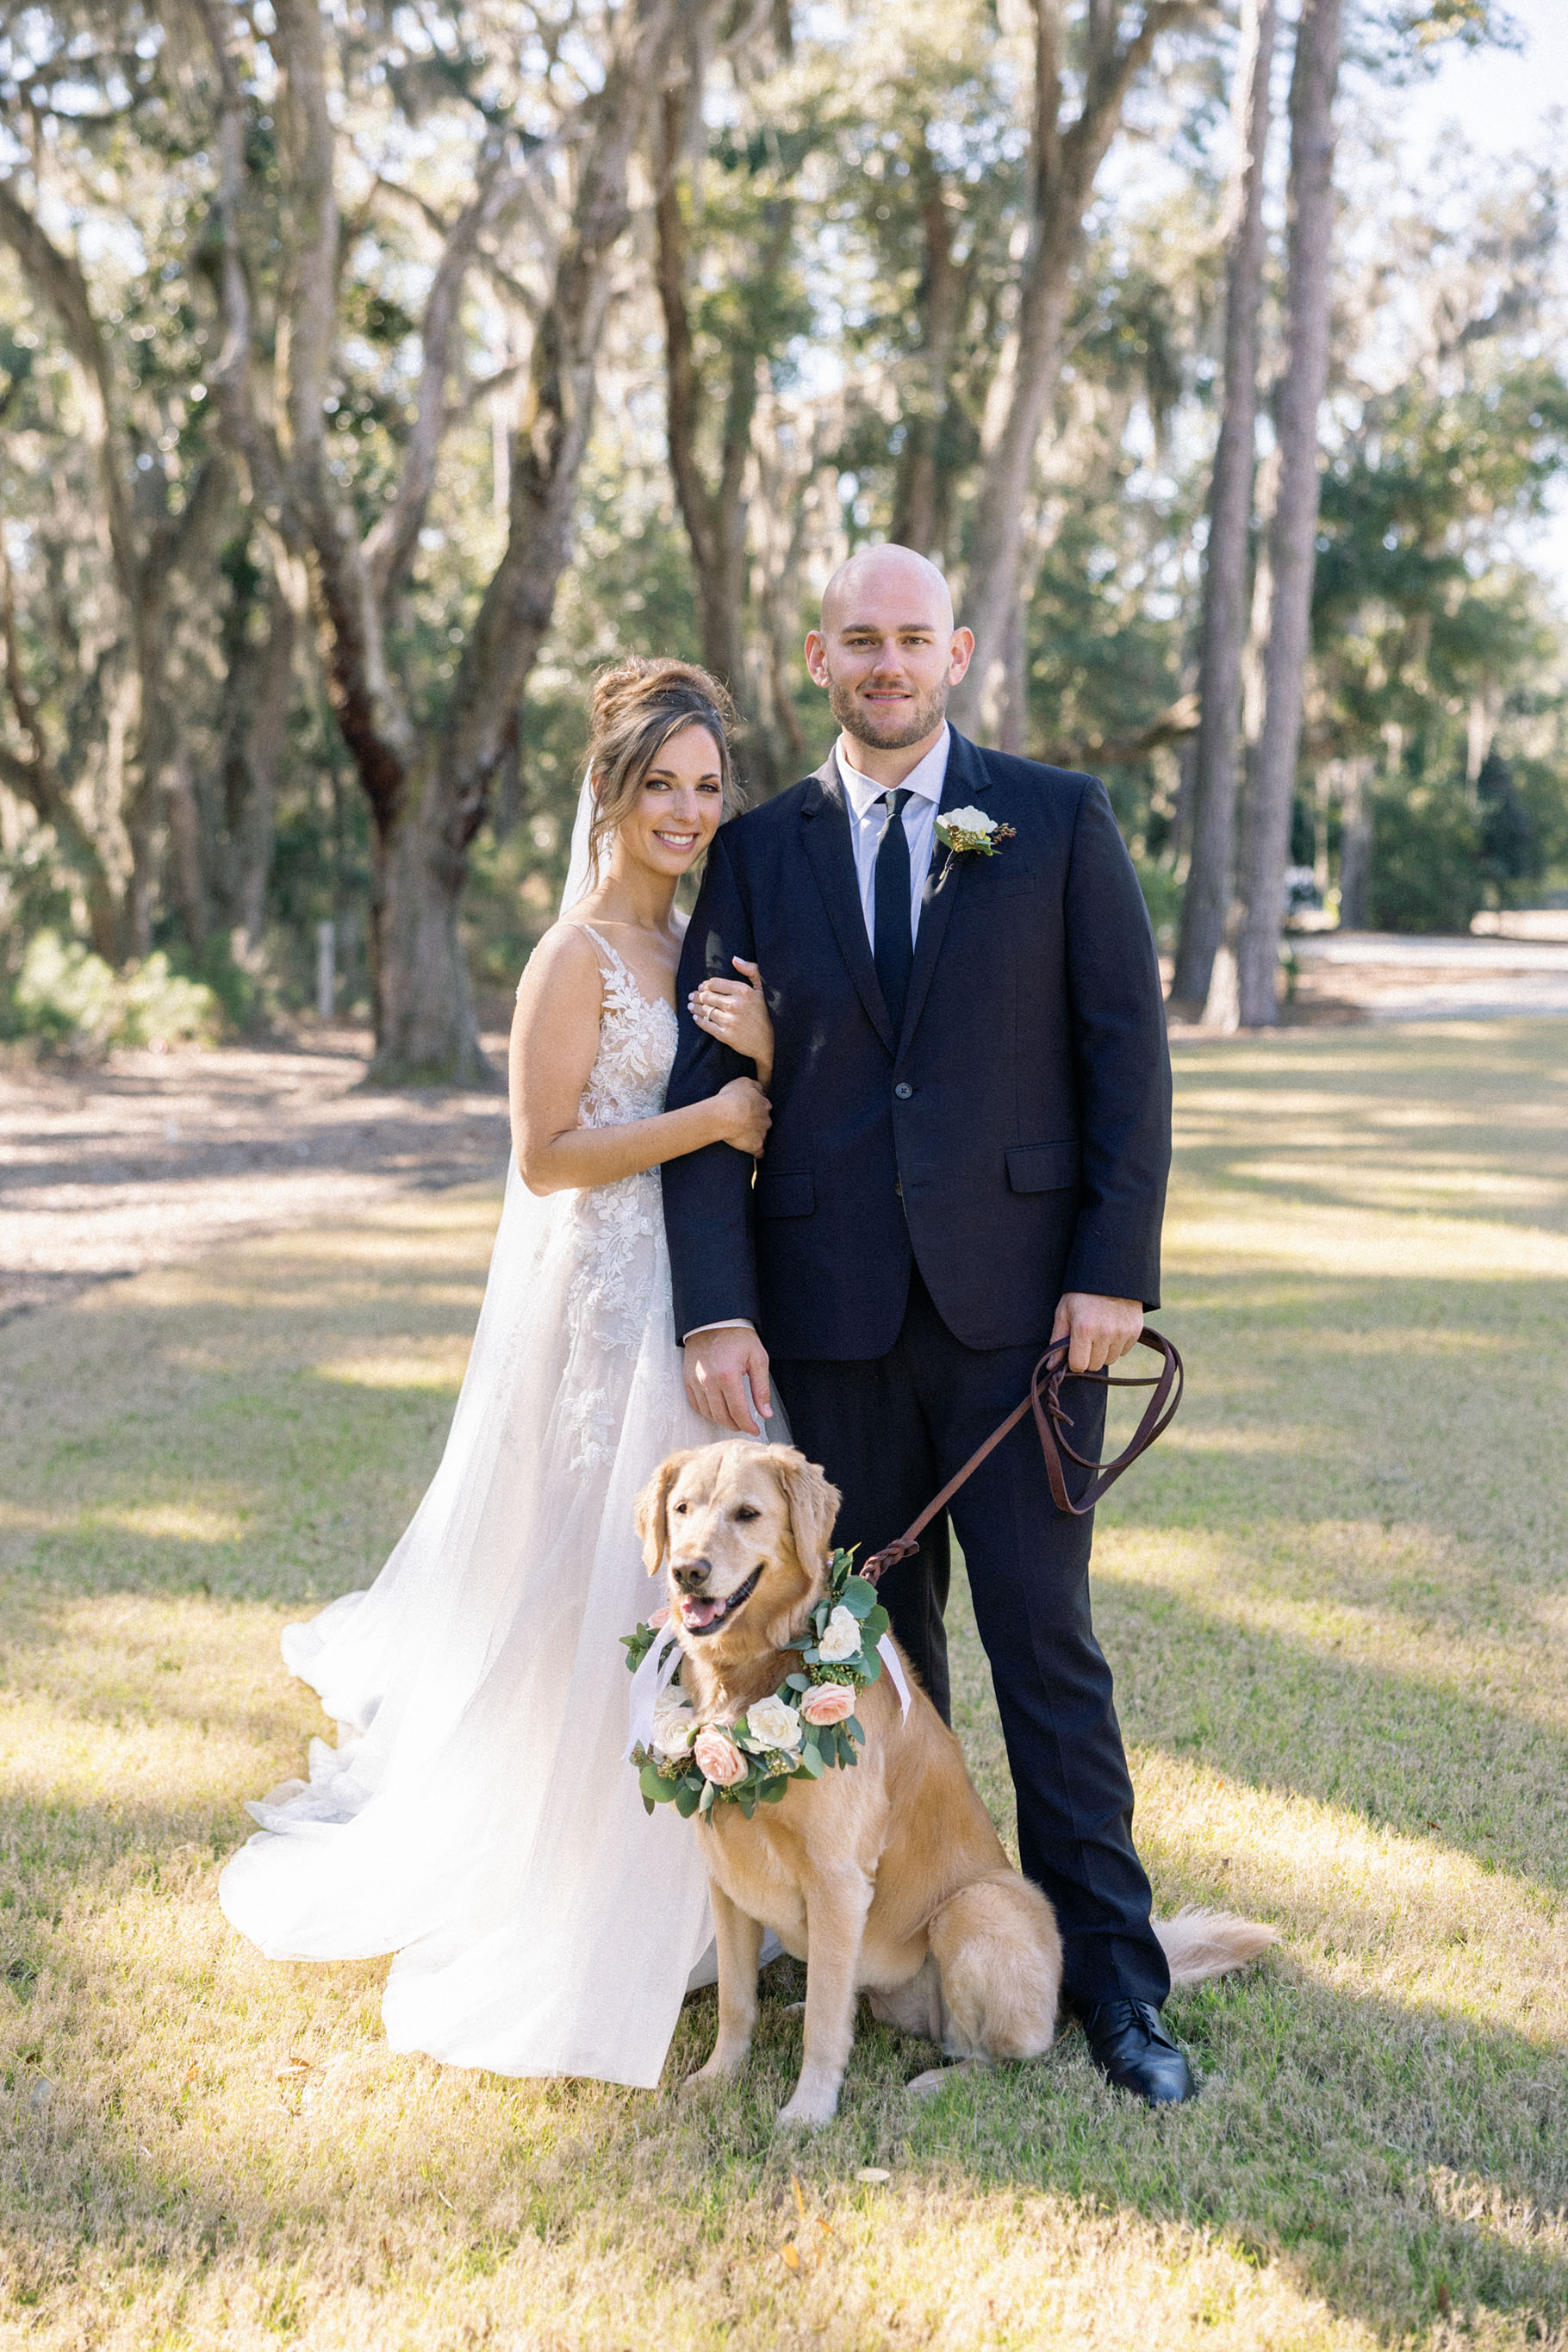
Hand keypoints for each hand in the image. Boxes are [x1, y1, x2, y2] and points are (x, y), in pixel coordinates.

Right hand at [684, 1325, 772, 1431]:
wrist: (714, 1320)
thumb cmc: (738, 1337)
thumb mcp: (758, 1359)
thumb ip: (761, 1389)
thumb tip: (765, 1414)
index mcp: (728, 1375)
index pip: (738, 1412)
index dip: (748, 1426)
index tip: (755, 1430)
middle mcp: (708, 1381)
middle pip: (722, 1416)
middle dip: (736, 1426)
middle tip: (746, 1426)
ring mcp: (695, 1381)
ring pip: (708, 1413)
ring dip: (722, 1421)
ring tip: (734, 1420)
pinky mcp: (687, 1379)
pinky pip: (695, 1405)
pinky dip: (707, 1412)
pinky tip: (718, 1411)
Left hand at [689, 959, 772, 1084]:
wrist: (770, 1042)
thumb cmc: (767, 1013)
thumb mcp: (763, 988)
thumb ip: (751, 970)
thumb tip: (735, 959)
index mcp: (743, 991)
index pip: (714, 983)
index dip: (706, 984)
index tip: (702, 987)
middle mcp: (734, 1005)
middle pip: (707, 996)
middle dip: (697, 995)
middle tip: (692, 996)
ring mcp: (729, 1021)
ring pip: (704, 1010)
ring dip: (695, 1007)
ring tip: (691, 1005)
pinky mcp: (725, 1035)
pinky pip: (706, 1025)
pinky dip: (698, 1020)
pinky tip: (696, 1018)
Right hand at [709, 1076, 770, 1154]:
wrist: (725, 1117)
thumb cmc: (731, 1098)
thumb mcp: (743, 1082)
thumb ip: (755, 1085)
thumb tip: (761, 1089)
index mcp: (764, 1104)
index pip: (765, 1107)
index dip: (757, 1109)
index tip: (749, 1111)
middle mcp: (766, 1119)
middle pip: (765, 1122)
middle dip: (758, 1123)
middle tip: (745, 1124)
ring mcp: (762, 1133)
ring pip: (763, 1136)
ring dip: (757, 1137)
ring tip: (746, 1138)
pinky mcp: (756, 1146)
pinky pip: (759, 1152)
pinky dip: (757, 1153)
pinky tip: (754, 1153)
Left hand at [1050, 1292, 1143, 1374]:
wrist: (1110, 1274)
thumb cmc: (1081, 1294)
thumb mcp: (1063, 1312)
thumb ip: (1057, 1341)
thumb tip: (1052, 1367)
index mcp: (1084, 1329)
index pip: (1079, 1365)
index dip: (1073, 1361)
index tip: (1073, 1351)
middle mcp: (1105, 1333)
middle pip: (1095, 1365)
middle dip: (1088, 1357)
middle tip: (1086, 1339)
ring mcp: (1122, 1333)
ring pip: (1110, 1360)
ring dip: (1103, 1352)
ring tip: (1099, 1332)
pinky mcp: (1135, 1331)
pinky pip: (1123, 1351)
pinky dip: (1116, 1345)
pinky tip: (1111, 1329)